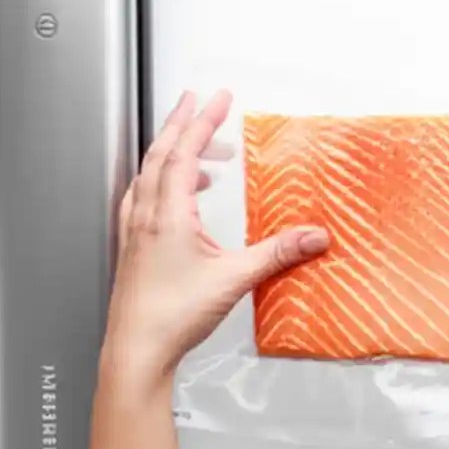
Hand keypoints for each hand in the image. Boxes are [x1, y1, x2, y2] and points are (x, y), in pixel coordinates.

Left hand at [102, 90, 329, 384]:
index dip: (204, 120)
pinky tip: (176, 199)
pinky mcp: (134, 248)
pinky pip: (144, 198)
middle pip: (161, 153)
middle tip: (199, 102)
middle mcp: (146, 215)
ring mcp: (136, 231)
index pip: (185, 151)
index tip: (218, 97)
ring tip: (202, 155)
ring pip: (150, 175)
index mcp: (168, 213)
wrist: (137, 351)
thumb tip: (314, 235)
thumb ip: (278, 253)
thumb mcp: (235, 279)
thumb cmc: (173, 316)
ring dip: (173, 153)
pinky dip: (162, 183)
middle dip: (182, 123)